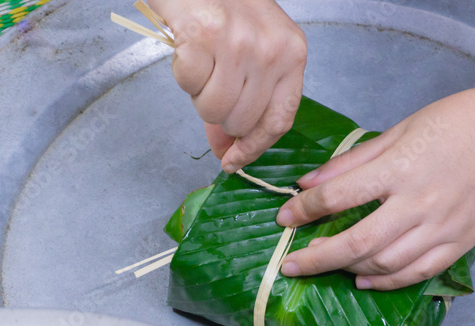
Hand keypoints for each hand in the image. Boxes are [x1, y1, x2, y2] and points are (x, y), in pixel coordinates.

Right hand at [148, 0, 307, 170]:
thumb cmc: (226, 7)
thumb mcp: (253, 50)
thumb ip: (246, 102)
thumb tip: (228, 154)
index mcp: (292, 53)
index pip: (280, 119)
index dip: (255, 147)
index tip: (234, 162)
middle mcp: (270, 50)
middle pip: (242, 121)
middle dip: (219, 114)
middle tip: (212, 82)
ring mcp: (239, 43)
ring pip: (213, 109)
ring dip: (199, 94)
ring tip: (202, 63)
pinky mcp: (204, 36)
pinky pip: (189, 84)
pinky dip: (182, 72)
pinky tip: (188, 49)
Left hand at [275, 89, 474, 289]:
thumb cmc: (454, 122)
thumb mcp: (399, 130)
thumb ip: (353, 160)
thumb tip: (310, 182)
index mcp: (399, 169)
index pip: (338, 197)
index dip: (304, 210)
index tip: (284, 217)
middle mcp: (418, 203)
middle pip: (356, 241)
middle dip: (317, 257)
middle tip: (290, 265)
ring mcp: (441, 227)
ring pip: (384, 263)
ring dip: (348, 268)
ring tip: (327, 266)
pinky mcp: (460, 242)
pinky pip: (417, 272)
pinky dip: (386, 281)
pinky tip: (363, 279)